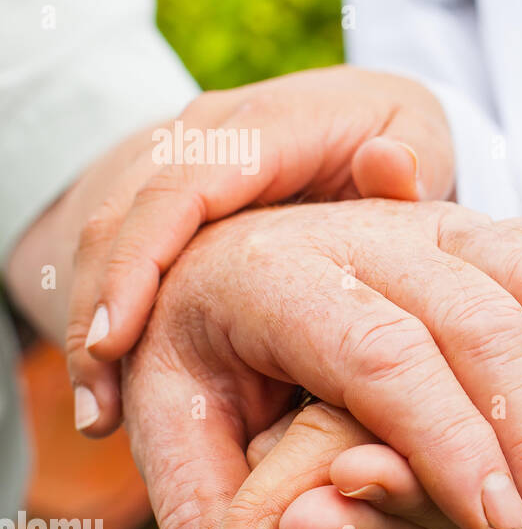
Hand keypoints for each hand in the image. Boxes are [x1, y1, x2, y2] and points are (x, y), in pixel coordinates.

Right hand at [65, 66, 455, 435]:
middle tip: (102, 405)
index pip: (186, 184)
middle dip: (101, 308)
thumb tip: (390, 164)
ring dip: (92, 324)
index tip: (119, 336)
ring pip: (103, 236)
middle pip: (123, 215)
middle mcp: (205, 134)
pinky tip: (114, 395)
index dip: (144, 257)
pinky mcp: (160, 195)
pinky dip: (108, 320)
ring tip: (102, 414)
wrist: (353, 113)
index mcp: (270, 122)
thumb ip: (414, 157)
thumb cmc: (394, 138)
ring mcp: (173, 160)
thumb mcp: (421, 136)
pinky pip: (114, 253)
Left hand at [121, 199, 521, 528]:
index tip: (501, 526)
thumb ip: (205, 517)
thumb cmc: (200, 347)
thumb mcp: (173, 428)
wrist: (220, 243)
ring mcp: (430, 219)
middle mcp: (364, 232)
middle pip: (477, 318)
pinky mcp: (478, 223)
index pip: (382, 357)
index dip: (449, 442)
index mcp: (274, 277)